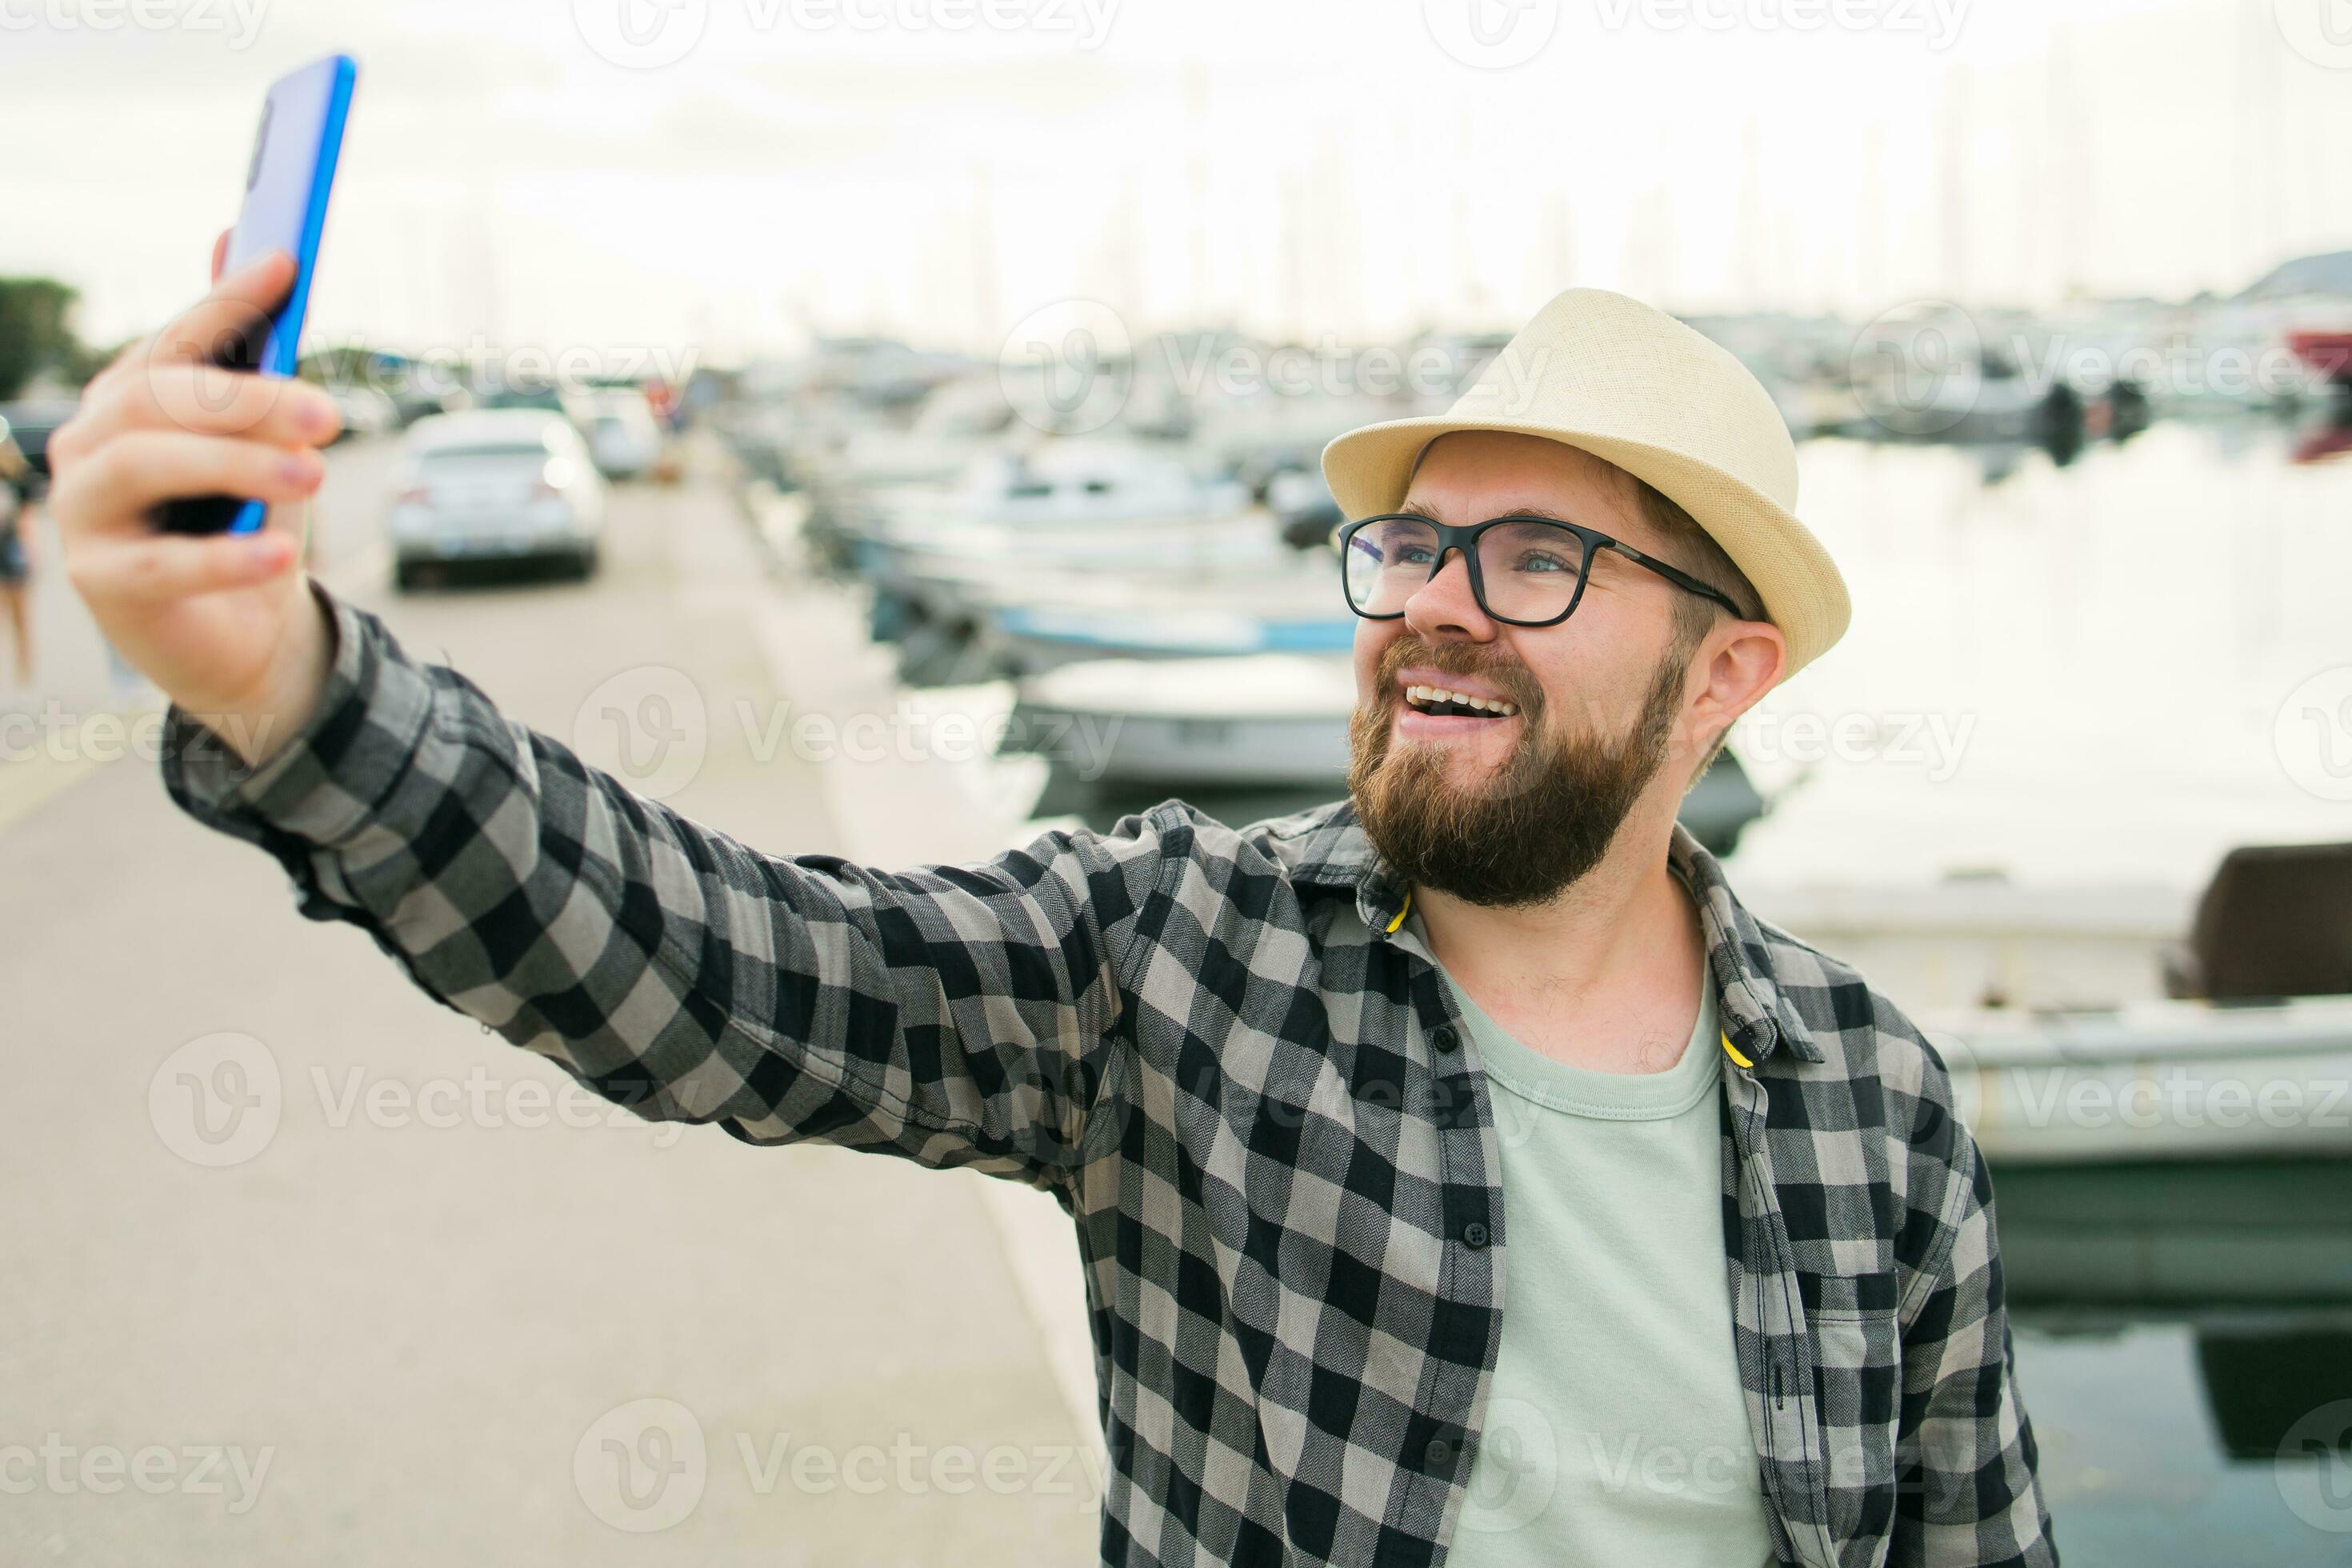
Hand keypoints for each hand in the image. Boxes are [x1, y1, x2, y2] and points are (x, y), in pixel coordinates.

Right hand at [48, 236, 343, 765]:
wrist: (240, 638)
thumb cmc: (244, 526)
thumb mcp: (261, 440)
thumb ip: (246, 355)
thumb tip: (239, 239)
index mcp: (126, 401)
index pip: (172, 340)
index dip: (226, 301)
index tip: (285, 266)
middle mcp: (89, 445)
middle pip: (157, 399)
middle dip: (248, 399)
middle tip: (331, 415)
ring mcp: (83, 511)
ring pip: (145, 465)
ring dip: (236, 464)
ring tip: (314, 474)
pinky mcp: (101, 581)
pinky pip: (160, 564)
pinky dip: (226, 558)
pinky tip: (283, 555)